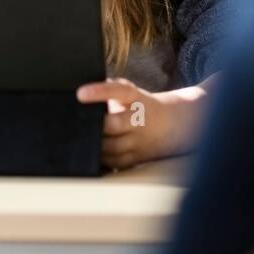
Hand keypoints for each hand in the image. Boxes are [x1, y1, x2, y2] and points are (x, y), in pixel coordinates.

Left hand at [76, 78, 209, 169]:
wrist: (175, 124)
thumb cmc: (142, 106)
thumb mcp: (131, 93)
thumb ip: (108, 91)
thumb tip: (79, 90)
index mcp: (136, 98)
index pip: (119, 90)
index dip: (99, 92)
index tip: (80, 94)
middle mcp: (139, 119)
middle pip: (114, 125)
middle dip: (95, 126)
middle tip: (78, 125)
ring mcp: (140, 141)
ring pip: (113, 148)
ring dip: (95, 146)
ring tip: (81, 140)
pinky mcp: (138, 158)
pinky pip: (117, 162)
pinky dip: (103, 160)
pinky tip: (92, 155)